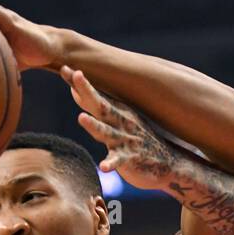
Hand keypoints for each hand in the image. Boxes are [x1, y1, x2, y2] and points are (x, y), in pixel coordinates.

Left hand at [59, 65, 183, 191]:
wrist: (169, 163)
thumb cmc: (137, 140)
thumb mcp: (117, 120)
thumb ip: (96, 107)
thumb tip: (74, 90)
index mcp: (116, 112)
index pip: (94, 94)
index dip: (79, 83)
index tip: (64, 67)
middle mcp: (120, 122)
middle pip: (100, 105)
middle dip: (87, 90)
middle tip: (77, 74)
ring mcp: (125, 140)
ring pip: (107, 132)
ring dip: (93, 125)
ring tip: (81, 118)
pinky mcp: (131, 159)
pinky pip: (119, 161)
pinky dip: (111, 163)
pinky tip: (103, 167)